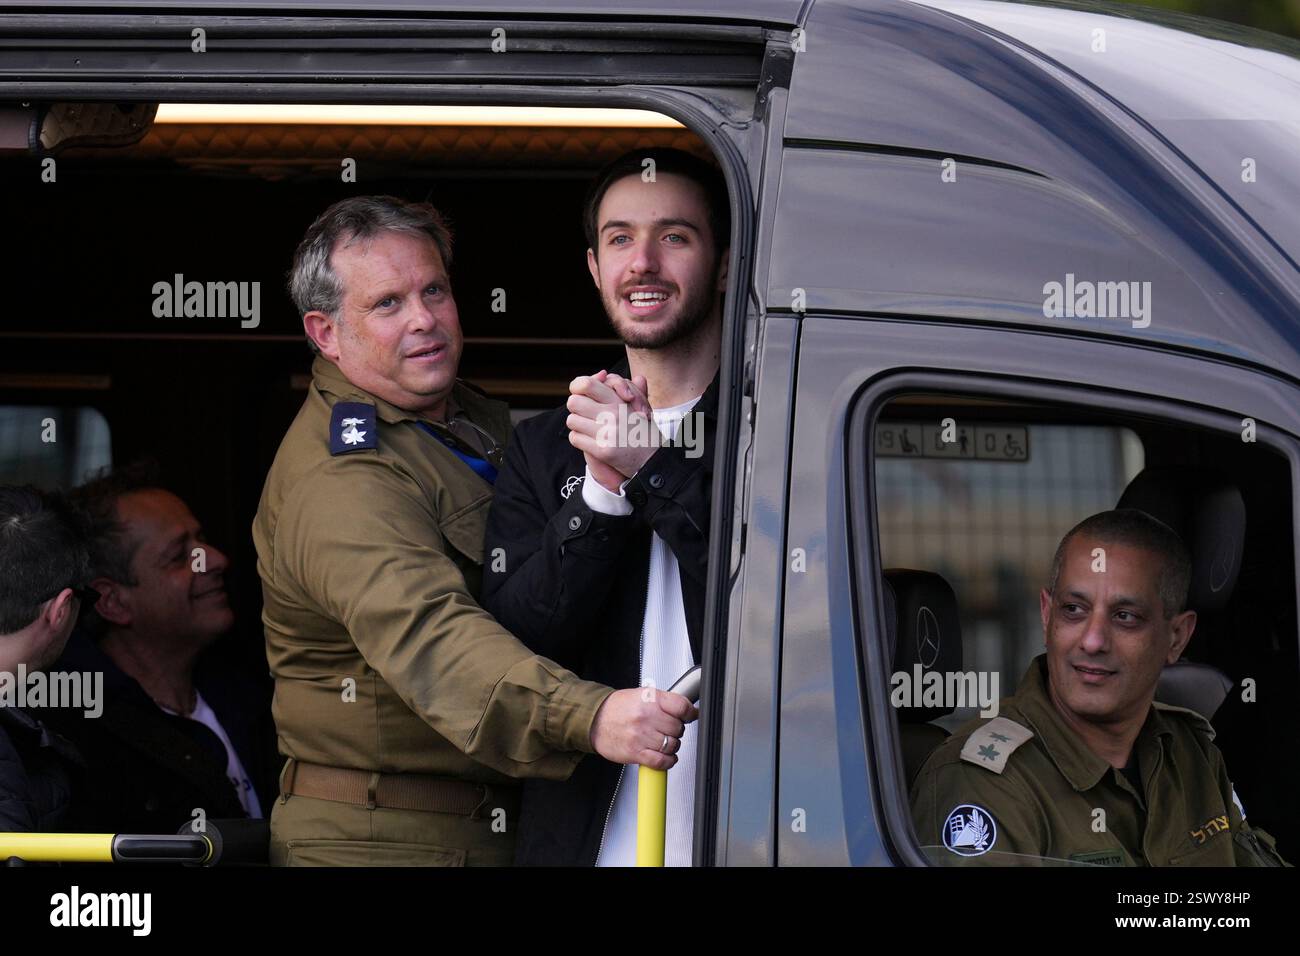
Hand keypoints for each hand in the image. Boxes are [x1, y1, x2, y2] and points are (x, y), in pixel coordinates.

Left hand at [567, 371, 657, 487]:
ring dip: (578, 424)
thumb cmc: (642, 430)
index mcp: (619, 401)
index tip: (584, 394)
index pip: (586, 384)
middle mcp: (613, 414)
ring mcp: (607, 433)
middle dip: (576, 408)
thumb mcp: (637, 404)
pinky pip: (575, 438)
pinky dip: (580, 439)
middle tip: (585, 413)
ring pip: (572, 420)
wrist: (653, 459)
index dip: (578, 387)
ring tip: (589, 428)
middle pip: (573, 402)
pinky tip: (590, 441)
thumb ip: (620, 386)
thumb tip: (603, 373)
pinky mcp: (603, 450)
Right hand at [590, 687, 698, 769]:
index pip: (681, 707)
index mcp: (650, 699)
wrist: (593, 719)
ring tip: (663, 741)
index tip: (691, 716)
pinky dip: (668, 761)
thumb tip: (686, 710)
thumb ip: (663, 701)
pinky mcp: (635, 753)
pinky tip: (665, 756)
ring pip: (672, 745)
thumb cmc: (617, 708)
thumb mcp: (641, 695)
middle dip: (677, 730)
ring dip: (672, 746)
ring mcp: (641, 736)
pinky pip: (661, 761)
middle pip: (678, 728)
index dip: (691, 713)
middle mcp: (646, 717)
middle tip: (669, 729)